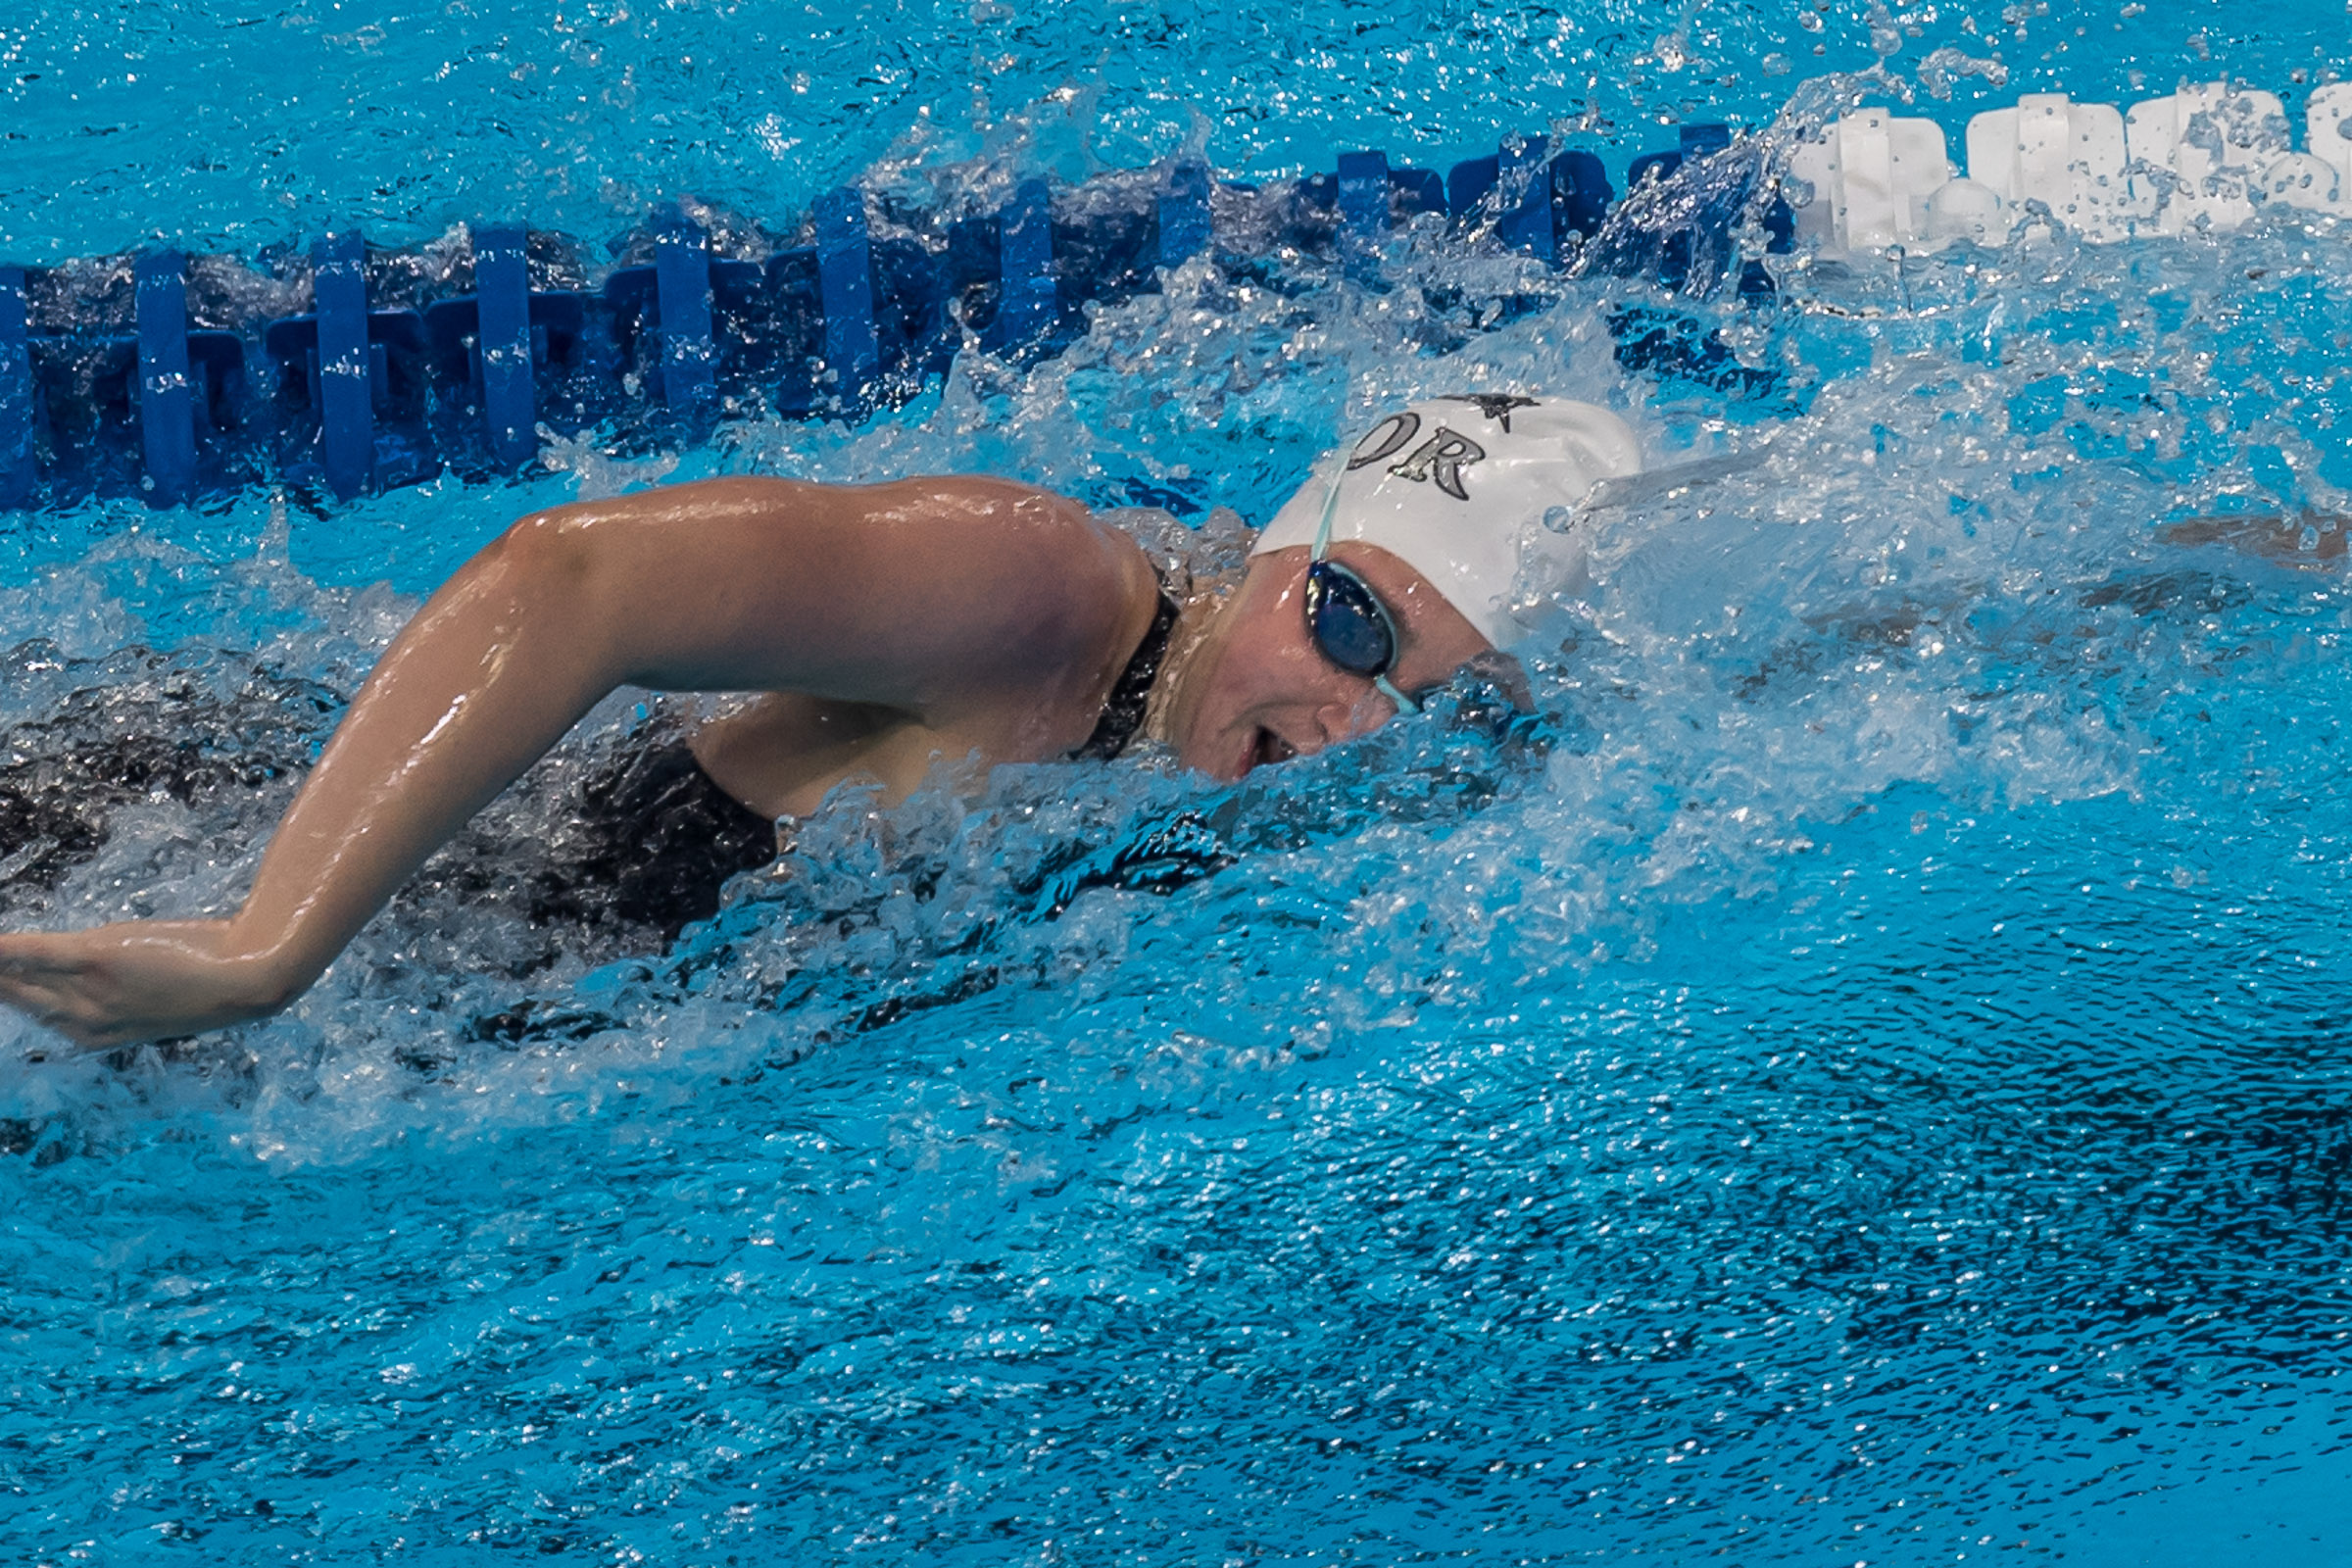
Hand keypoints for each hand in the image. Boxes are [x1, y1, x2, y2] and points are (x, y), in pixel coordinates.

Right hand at [0, 922, 297, 1049]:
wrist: (254, 976)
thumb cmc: (210, 974)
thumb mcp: (150, 991)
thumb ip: (106, 985)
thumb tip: (79, 964)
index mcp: (89, 1033)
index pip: (25, 1008)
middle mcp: (77, 1022)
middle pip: (6, 995)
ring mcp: (83, 992)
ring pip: (7, 975)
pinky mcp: (93, 959)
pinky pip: (23, 953)